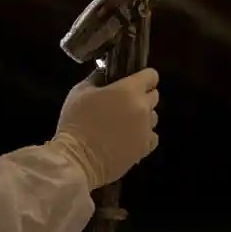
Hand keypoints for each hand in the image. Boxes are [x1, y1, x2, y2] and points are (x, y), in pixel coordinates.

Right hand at [48, 68, 159, 188]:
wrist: (77, 159)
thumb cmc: (76, 122)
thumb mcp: (80, 92)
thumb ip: (97, 78)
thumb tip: (105, 72)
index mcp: (129, 90)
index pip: (151, 75)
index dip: (143, 77)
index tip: (132, 81)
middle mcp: (143, 108)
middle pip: (154, 96)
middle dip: (142, 96)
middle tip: (123, 103)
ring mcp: (146, 130)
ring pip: (153, 117)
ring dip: (142, 117)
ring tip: (123, 123)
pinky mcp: (144, 149)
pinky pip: (152, 137)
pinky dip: (143, 135)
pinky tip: (128, 138)